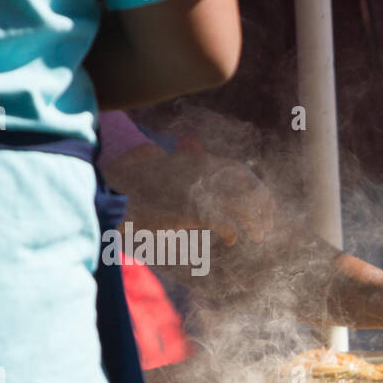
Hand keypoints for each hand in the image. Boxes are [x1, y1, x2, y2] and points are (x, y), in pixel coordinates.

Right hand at [103, 143, 275, 245]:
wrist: (116, 184)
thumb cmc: (135, 174)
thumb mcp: (161, 155)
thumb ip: (181, 152)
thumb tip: (191, 142)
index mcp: (200, 160)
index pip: (241, 171)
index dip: (257, 188)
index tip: (263, 205)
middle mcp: (206, 172)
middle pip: (250, 188)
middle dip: (263, 207)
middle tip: (265, 226)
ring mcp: (201, 191)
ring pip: (244, 207)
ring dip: (255, 222)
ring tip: (257, 236)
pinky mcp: (194, 211)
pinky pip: (225, 224)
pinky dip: (231, 233)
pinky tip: (230, 240)